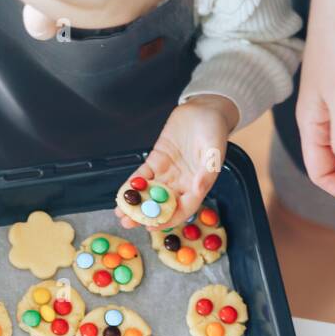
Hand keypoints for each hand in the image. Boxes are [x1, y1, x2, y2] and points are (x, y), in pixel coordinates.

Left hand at [116, 95, 236, 230]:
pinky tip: (122, 193)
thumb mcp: (214, 151)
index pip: (182, 208)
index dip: (168, 219)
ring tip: (120, 213)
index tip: (152, 226)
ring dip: (135, 203)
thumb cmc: (215, 130)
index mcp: (198, 185)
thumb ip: (206, 172)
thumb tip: (197, 190)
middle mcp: (182, 182)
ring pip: (150, 192)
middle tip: (127, 223)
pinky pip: (144, 175)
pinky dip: (133, 184)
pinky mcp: (158, 159)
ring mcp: (169, 172)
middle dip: (144, 214)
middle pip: (162, 204)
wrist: (205, 108)